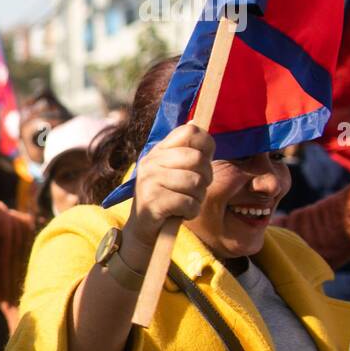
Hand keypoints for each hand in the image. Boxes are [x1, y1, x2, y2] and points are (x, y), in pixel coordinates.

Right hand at [124, 123, 213, 247]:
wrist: (144, 227)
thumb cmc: (166, 196)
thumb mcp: (173, 169)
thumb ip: (186, 150)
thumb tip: (194, 123)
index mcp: (158, 151)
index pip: (189, 132)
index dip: (205, 145)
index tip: (203, 161)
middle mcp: (151, 162)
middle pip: (197, 158)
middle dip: (205, 177)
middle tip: (195, 188)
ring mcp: (149, 181)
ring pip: (195, 182)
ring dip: (198, 197)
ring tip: (187, 201)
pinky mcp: (152, 201)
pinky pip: (188, 203)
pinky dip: (191, 211)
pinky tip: (182, 213)